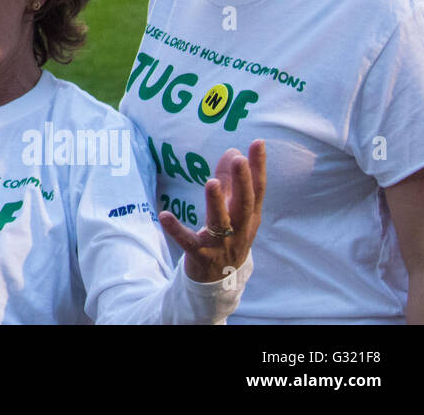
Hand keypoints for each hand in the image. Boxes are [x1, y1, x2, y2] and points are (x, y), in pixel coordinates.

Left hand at [163, 140, 266, 284]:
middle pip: (243, 204)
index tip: (258, 142)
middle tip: (238, 159)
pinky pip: (188, 242)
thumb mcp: (234, 210)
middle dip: (242, 181)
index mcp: (250, 216)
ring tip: (212, 182)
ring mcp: (221, 244)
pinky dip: (176, 230)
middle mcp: (240, 229)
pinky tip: (165, 215)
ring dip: (216, 202)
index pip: (258, 189)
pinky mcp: (201, 255)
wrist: (222, 281)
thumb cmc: (230, 236)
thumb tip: (232, 151)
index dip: (259, 167)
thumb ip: (232, 181)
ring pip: (220, 222)